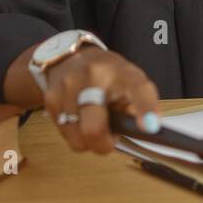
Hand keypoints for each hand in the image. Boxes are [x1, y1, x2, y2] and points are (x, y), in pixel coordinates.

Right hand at [40, 47, 161, 154]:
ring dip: (89, 141)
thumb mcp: (131, 82)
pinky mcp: (52, 98)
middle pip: (94, 128)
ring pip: (78, 138)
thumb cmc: (108, 76)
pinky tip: (80, 118)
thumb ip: (141, 106)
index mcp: (122, 73)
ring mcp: (69, 86)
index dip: (146, 109)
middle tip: (110, 139)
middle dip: (104, 145)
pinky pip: (66, 134)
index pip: (138, 89)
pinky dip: (75, 134)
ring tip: (95, 124)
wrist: (70, 57)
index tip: (150, 128)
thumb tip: (147, 132)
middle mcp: (94, 76)